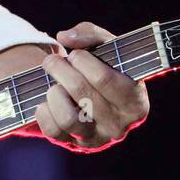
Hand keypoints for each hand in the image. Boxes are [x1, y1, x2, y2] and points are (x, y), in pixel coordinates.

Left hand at [34, 22, 149, 151]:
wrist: (93, 96)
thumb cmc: (104, 67)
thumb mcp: (107, 47)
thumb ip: (90, 34)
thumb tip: (65, 37)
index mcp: (135, 102)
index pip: (103, 79)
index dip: (82, 60)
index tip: (75, 55)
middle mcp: (119, 125)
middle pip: (81, 92)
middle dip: (59, 68)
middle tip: (53, 60)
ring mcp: (97, 138)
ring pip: (68, 117)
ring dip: (53, 92)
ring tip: (54, 83)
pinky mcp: (75, 144)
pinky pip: (52, 130)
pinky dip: (43, 110)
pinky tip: (49, 99)